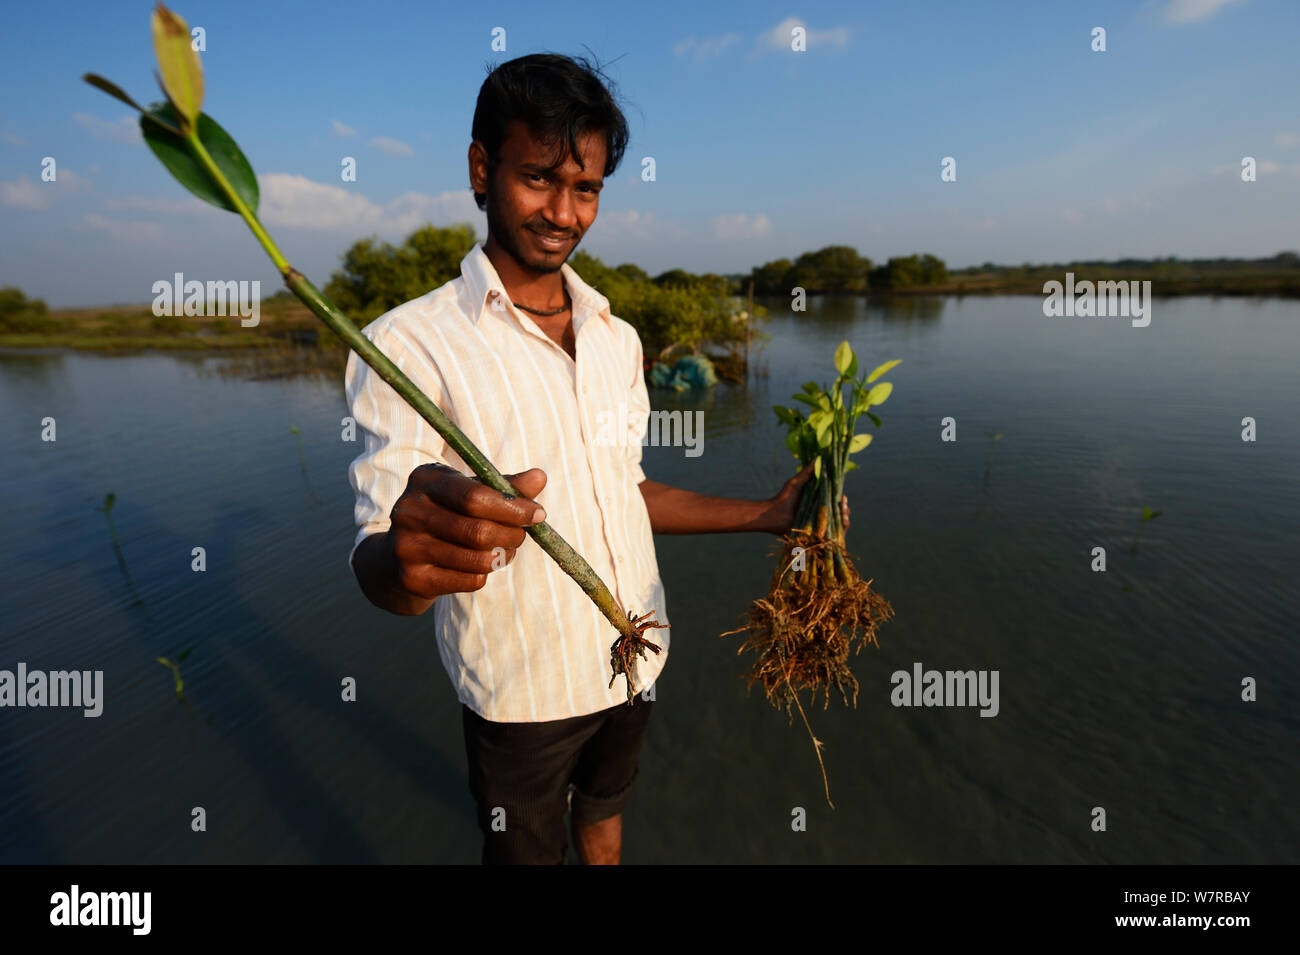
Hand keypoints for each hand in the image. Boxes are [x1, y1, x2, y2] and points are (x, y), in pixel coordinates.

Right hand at [385, 463, 547, 599]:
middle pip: (479, 532)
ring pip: (478, 559)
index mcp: (426, 479)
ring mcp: (407, 547)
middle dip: (512, 535)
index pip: (475, 496)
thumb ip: (503, 486)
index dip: (513, 507)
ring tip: (504, 549)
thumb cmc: (446, 514)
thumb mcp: (469, 492)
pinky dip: (486, 573)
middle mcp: (410, 511)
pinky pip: (470, 579)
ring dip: (503, 556)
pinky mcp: (413, 578)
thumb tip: (539, 477)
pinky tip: (480, 564)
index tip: (538, 514)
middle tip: (522, 535)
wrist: (396, 557)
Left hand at [761, 461, 850, 534]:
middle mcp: (819, 514)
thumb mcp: (797, 482)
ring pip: (839, 523)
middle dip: (845, 508)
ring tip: (842, 511)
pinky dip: (841, 528)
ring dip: (844, 517)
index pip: (835, 501)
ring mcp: (819, 525)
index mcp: (817, 502)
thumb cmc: (784, 497)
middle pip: (840, 512)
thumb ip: (808, 472)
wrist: (774, 514)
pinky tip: (841, 521)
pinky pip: (834, 534)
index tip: (842, 496)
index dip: (841, 500)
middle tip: (842, 503)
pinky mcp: (817, 535)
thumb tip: (819, 457)